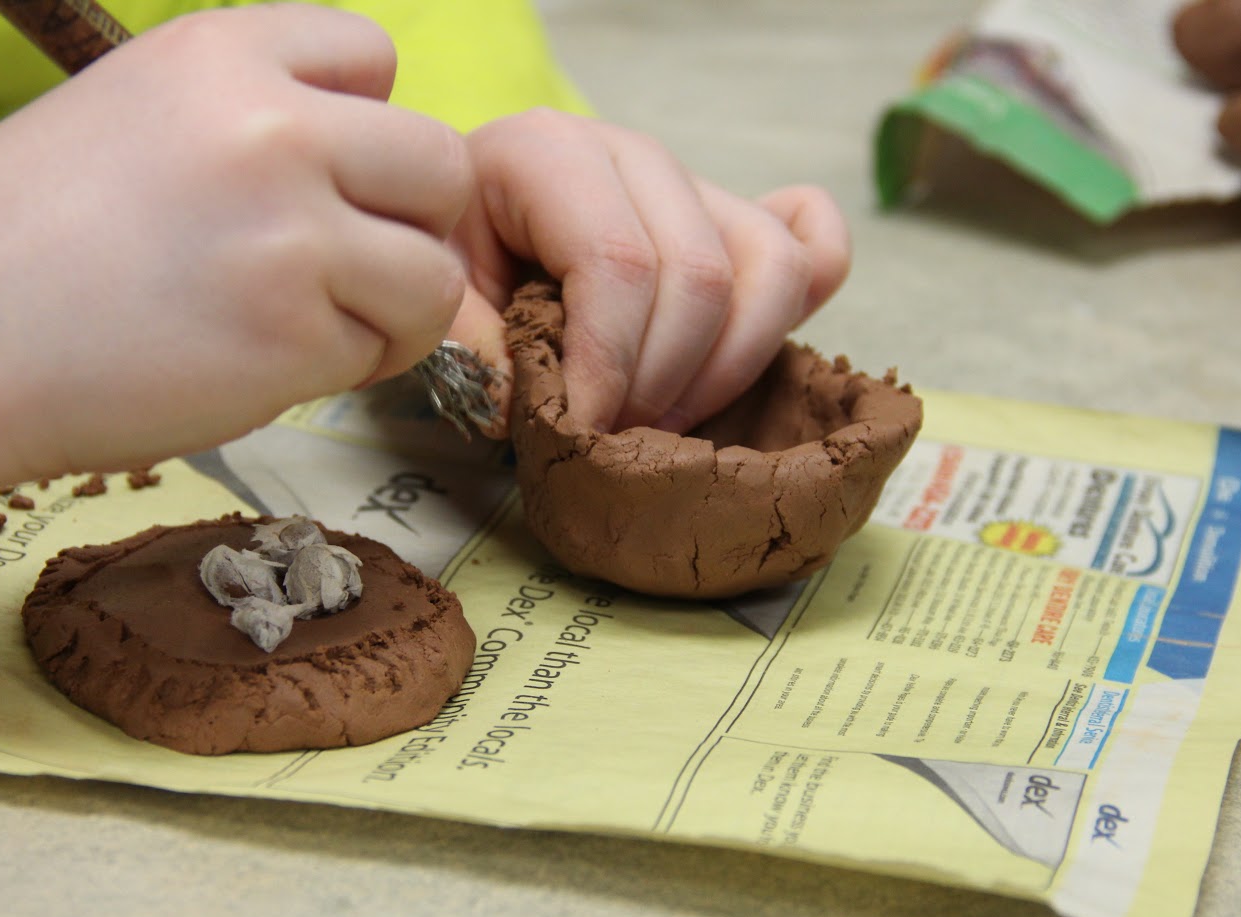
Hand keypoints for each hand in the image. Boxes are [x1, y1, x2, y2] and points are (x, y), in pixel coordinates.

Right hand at [0, 5, 471, 617]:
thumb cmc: (23, 238)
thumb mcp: (136, 112)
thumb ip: (253, 110)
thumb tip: (367, 149)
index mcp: (223, 51)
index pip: (375, 57)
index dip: (365, 127)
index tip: (317, 179)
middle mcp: (271, 126)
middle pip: (440, 164)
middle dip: (411, 222)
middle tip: (348, 265)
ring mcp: (291, 232)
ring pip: (436, 272)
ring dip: (395, 308)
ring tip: (316, 325)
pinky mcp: (294, 334)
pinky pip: (385, 349)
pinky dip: (347, 368)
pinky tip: (266, 364)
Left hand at [446, 108, 849, 435]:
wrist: (453, 226)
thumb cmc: (443, 261)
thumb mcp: (429, 295)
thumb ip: (467, 346)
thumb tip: (528, 409)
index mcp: (549, 153)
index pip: (617, 263)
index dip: (608, 366)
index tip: (581, 432)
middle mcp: (634, 154)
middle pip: (699, 275)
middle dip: (661, 381)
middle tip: (615, 439)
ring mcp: (692, 183)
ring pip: (769, 269)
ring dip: (726, 369)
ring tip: (662, 420)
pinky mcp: (731, 221)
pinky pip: (811, 251)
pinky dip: (802, 303)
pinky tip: (753, 350)